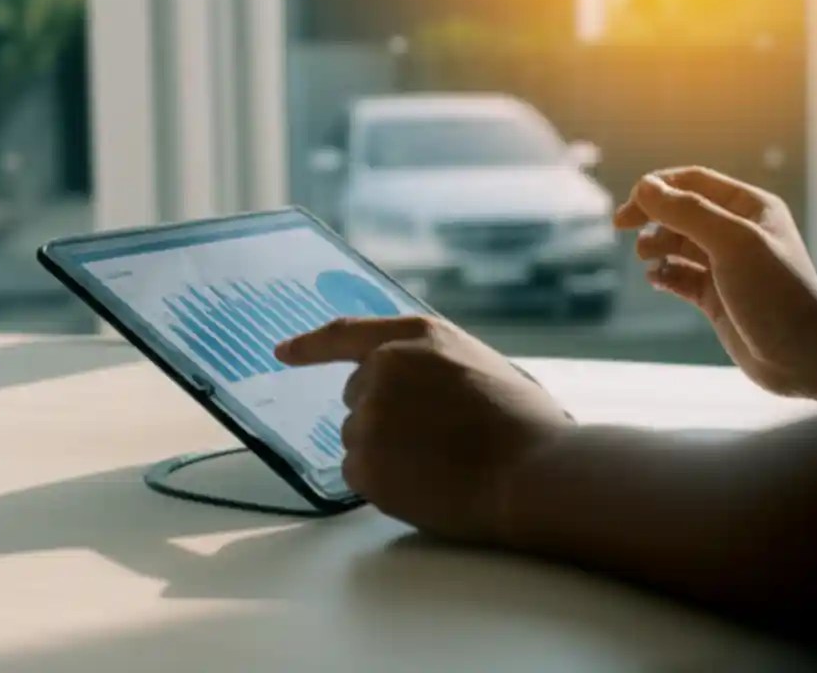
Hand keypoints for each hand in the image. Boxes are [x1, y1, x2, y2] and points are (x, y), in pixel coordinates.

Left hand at [276, 316, 571, 543]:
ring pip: (358, 437)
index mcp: (416, 335)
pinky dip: (385, 483)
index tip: (282, 352)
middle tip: (436, 437)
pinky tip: (427, 483)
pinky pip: (359, 474)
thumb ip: (430, 364)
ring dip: (387, 451)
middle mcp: (383, 368)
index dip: (311, 344)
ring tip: (441, 461)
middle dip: (384, 415)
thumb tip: (405, 383)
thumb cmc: (523, 424)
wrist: (533, 473)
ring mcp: (369, 416)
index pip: (347, 333)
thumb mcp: (477, 364)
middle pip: (356, 396)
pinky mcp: (364, 462)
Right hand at [614, 167, 816, 397]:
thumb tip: (644, 187)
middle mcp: (739, 232)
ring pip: (678, 244)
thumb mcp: (731, 242)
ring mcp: (727, 266)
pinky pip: (681, 276)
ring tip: (647, 259)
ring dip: (656, 245)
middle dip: (651, 216)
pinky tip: (657, 280)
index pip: (693, 182)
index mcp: (749, 207)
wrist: (804, 354)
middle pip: (681, 211)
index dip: (658, 188)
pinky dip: (664, 274)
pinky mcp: (717, 297)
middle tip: (621, 226)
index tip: (630, 206)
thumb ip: (687, 212)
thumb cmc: (776, 292)